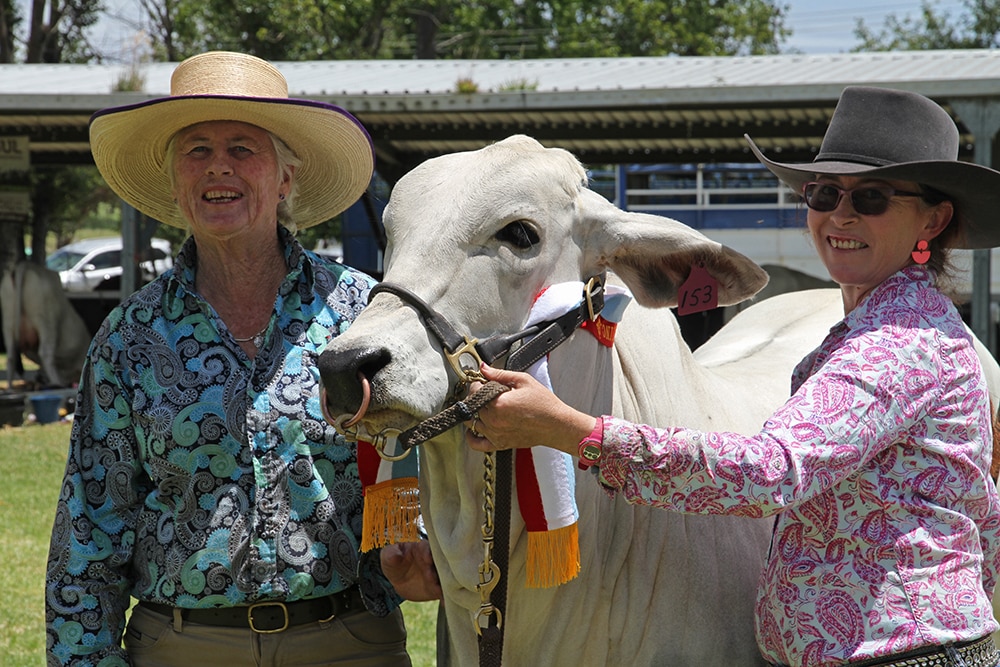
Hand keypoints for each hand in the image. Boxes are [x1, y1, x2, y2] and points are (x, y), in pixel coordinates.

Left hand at [380, 541, 442, 600]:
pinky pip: (444, 591)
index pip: (428, 548)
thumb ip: (391, 554)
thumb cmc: (395, 562)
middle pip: (440, 562)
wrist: (401, 580)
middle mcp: (434, 560)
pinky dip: (445, 596)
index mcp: (422, 549)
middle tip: (432, 578)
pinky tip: (444, 602)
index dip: (428, 553)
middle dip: (438, 569)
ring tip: (440, 591)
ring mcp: (439, 574)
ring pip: (446, 576)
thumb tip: (395, 555)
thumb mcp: (389, 556)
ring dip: (444, 583)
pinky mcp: (440, 587)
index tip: (427, 559)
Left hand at [464, 364, 595, 455]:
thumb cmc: (544, 403)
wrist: (556, 425)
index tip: (483, 381)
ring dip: (475, 413)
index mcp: (498, 404)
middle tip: (487, 392)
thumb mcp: (523, 381)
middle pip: (472, 406)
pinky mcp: (499, 444)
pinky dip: (471, 436)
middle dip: (477, 397)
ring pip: (471, 422)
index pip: (475, 391)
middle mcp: (494, 421)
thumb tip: (483, 368)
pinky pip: (476, 444)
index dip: (477, 383)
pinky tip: (474, 428)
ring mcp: (495, 434)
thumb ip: (500, 374)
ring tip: (486, 406)